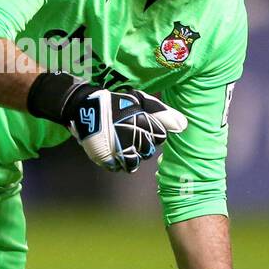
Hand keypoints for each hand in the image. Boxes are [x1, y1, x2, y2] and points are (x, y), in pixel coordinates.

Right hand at [66, 85, 187, 172]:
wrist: (84, 110)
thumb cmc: (116, 103)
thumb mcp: (140, 101)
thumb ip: (162, 113)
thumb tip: (183, 125)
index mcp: (142, 122)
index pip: (160, 136)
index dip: (152, 131)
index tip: (141, 125)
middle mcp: (133, 138)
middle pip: (149, 150)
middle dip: (142, 143)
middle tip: (129, 133)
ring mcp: (119, 151)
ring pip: (136, 161)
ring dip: (131, 154)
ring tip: (121, 142)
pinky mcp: (108, 160)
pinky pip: (121, 167)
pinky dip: (119, 161)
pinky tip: (114, 149)